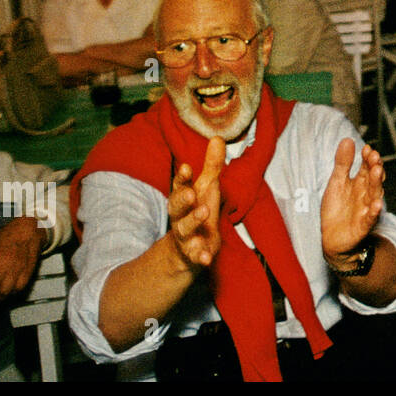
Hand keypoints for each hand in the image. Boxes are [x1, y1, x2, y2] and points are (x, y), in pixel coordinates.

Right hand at [166, 136, 224, 269]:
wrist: (189, 247)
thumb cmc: (198, 209)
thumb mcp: (207, 187)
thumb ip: (211, 165)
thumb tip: (217, 137)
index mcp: (183, 198)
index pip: (179, 186)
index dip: (182, 178)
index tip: (186, 167)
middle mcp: (181, 215)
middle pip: (177, 207)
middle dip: (182, 199)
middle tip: (190, 192)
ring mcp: (186, 235)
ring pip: (185, 229)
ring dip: (193, 220)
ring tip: (203, 211)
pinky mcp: (194, 253)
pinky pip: (195, 255)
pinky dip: (199, 256)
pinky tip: (205, 258)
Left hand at [321, 139, 384, 261]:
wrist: (332, 239)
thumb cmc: (337, 209)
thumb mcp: (336, 183)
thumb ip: (343, 163)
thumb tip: (347, 140)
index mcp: (360, 183)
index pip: (366, 167)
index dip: (368, 158)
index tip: (367, 149)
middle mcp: (366, 194)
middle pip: (372, 179)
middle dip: (374, 168)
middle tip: (375, 157)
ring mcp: (366, 210)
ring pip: (374, 195)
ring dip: (376, 184)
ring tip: (376, 172)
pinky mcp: (363, 226)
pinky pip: (370, 218)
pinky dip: (374, 212)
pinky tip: (377, 204)